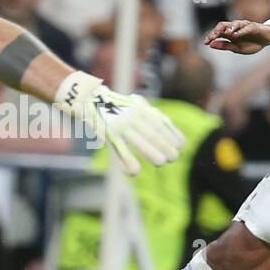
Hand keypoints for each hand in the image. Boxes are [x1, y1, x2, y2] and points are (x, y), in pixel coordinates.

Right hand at [54, 71, 184, 174]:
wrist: (88, 97)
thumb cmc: (115, 104)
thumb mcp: (134, 103)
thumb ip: (148, 113)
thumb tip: (166, 123)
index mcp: (141, 109)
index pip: (161, 122)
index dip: (172, 134)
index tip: (181, 145)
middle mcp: (132, 115)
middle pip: (153, 132)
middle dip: (165, 145)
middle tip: (173, 157)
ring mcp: (120, 124)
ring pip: (139, 140)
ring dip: (151, 152)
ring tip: (161, 162)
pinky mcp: (108, 134)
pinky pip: (119, 149)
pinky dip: (127, 161)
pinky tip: (134, 172)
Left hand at [204, 19, 269, 54]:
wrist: (267, 40)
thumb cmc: (251, 43)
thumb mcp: (237, 48)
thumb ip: (224, 45)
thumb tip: (211, 44)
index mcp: (230, 34)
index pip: (218, 32)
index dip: (211, 36)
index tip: (205, 42)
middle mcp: (235, 28)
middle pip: (223, 25)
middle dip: (217, 31)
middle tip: (212, 37)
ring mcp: (244, 26)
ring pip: (234, 24)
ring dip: (228, 28)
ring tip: (223, 33)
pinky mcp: (253, 27)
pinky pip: (246, 27)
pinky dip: (240, 31)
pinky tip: (236, 34)